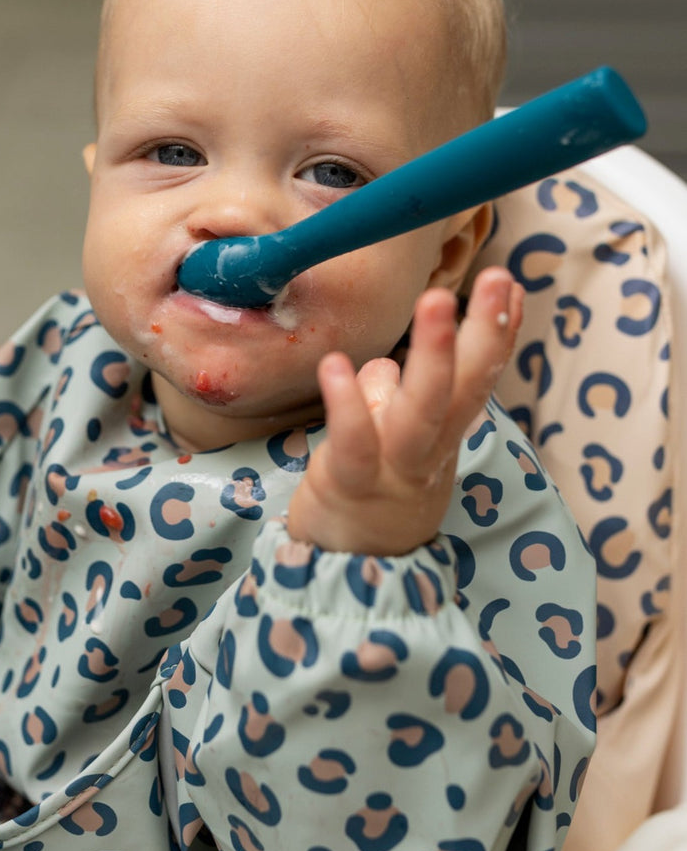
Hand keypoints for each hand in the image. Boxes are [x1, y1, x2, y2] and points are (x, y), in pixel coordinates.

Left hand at [288, 266, 522, 555]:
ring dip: (434, 356)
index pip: (478, 378)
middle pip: (465, 389)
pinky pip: (354, 441)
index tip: (514, 287)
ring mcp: (393, 467)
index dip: (498, 335)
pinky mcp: (350, 482)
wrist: (351, 571)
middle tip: (499, 279)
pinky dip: (347, 405)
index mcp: (442, 434)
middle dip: (484, 332)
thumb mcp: (398, 443)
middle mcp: (428, 448)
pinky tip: (336, 366)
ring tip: (436, 300)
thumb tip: (386, 363)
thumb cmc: (375, 491)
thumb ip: (396, 399)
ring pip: (422, 411)